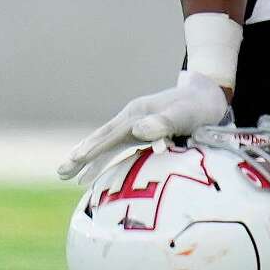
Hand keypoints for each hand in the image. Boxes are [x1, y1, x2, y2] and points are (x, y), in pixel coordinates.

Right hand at [57, 69, 229, 183]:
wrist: (208, 93)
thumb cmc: (200, 106)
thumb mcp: (186, 114)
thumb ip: (164, 122)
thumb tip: (138, 130)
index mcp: (139, 112)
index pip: (112, 134)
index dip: (95, 148)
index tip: (77, 160)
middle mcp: (133, 117)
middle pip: (102, 137)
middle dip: (81, 154)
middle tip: (60, 172)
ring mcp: (136, 123)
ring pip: (106, 143)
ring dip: (87, 158)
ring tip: (66, 176)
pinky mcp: (142, 131)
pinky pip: (117, 147)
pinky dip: (103, 158)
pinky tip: (92, 173)